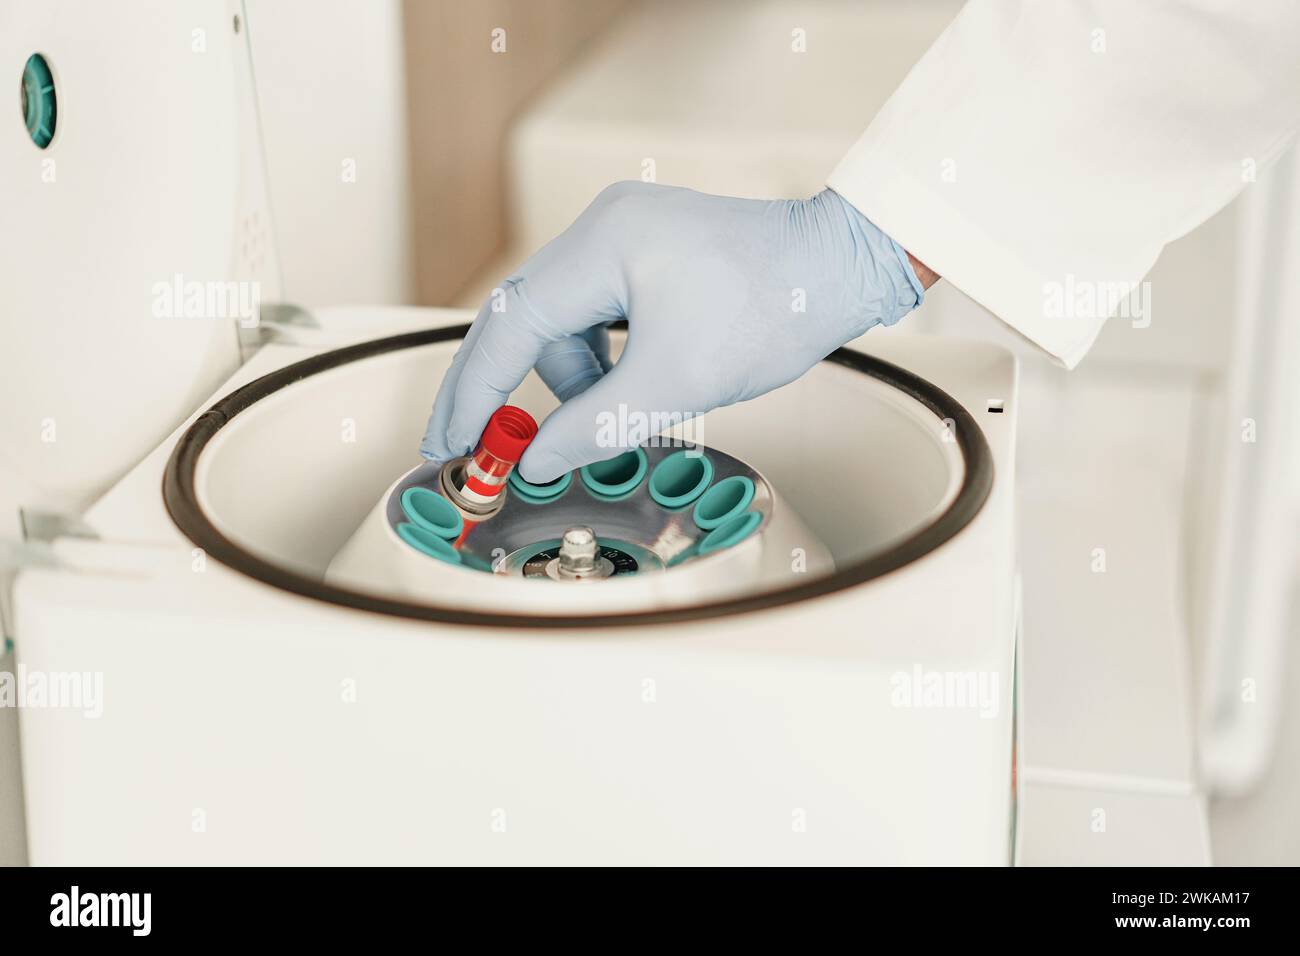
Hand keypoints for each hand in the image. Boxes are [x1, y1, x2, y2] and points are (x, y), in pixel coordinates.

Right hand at [420, 182, 926, 482]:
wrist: (841, 268)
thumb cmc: (773, 309)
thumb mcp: (676, 383)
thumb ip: (593, 426)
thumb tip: (532, 462)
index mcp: (602, 245)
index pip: (508, 324)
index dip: (473, 393)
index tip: (451, 446)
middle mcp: (601, 229)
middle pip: (523, 321)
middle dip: (500, 391)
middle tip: (473, 451)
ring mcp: (622, 239)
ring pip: (563, 328)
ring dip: (577, 384)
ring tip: (626, 415)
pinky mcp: (643, 257)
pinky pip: (596, 320)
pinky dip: (603, 365)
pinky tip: (637, 388)